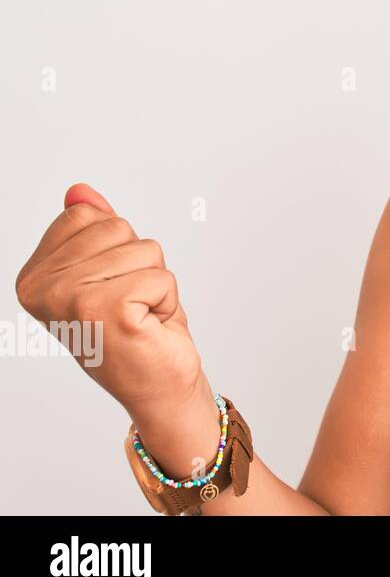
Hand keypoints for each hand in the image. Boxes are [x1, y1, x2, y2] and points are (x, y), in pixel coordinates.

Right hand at [15, 183, 204, 414]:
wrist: (157, 385)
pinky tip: (149, 326)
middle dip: (140, 263)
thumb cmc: (136, 328)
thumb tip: (78, 191)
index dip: (117, 245)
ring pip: (144, 249)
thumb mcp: (112, 269)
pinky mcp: (107, 311)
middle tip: (132, 304)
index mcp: (34, 275)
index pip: (86, 215)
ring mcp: (71, 300)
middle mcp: (42, 289)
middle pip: (118, 228)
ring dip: (155, 282)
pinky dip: (167, 299)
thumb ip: (92, 229)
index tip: (111, 284)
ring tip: (140, 315)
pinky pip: (160, 276)